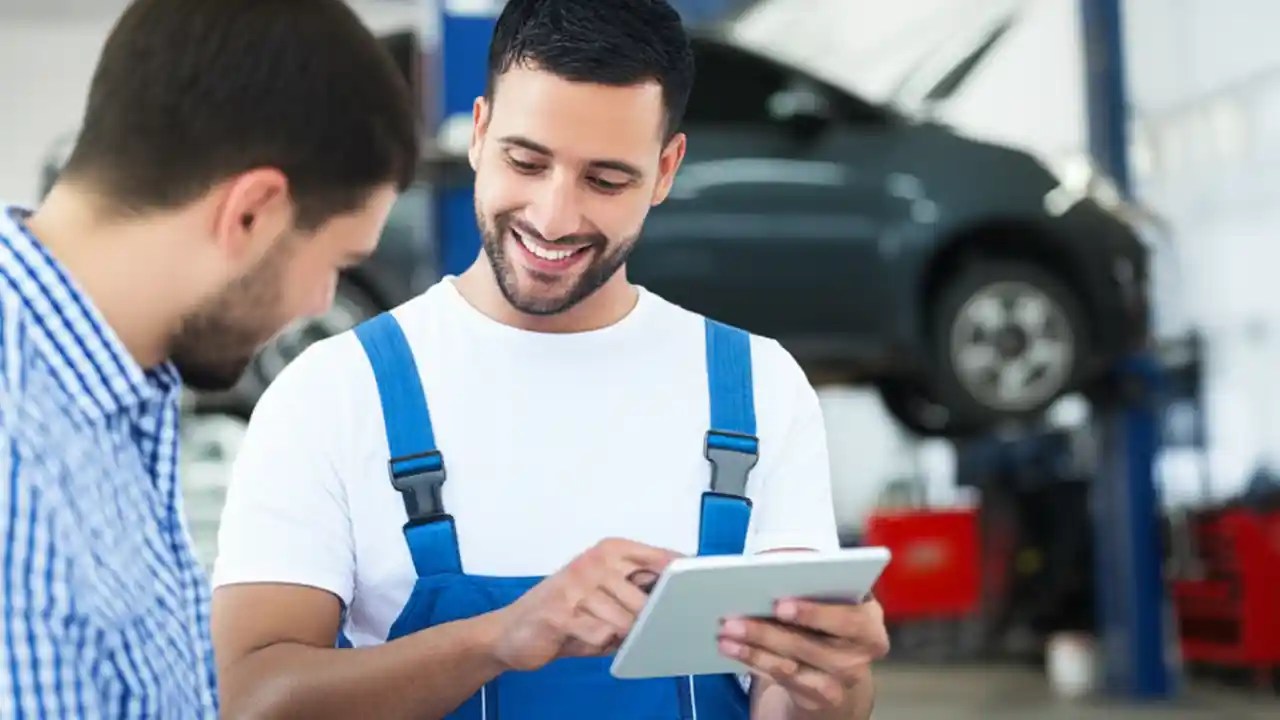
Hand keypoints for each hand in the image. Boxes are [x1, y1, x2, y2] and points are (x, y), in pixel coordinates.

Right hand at [488, 538, 679, 671]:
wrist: (509, 630)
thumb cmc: (565, 610)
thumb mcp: (606, 592)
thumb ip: (638, 588)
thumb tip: (680, 594)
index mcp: (610, 550)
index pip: (660, 558)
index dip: (680, 577)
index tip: (695, 589)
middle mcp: (594, 562)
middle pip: (646, 600)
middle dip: (641, 622)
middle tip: (622, 626)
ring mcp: (577, 586)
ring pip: (624, 622)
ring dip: (615, 636)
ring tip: (596, 630)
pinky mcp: (561, 612)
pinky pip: (600, 635)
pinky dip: (597, 645)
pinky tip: (582, 637)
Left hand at [717, 597, 888, 713]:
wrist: (839, 666)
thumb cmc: (830, 618)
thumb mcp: (831, 597)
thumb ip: (813, 581)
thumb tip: (777, 562)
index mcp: (868, 620)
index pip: (848, 618)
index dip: (814, 613)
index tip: (781, 605)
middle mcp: (861, 654)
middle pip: (812, 645)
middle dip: (769, 632)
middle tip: (735, 619)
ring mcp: (842, 679)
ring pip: (792, 664)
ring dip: (754, 648)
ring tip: (726, 632)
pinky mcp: (821, 696)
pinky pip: (783, 679)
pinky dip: (755, 661)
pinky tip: (733, 648)